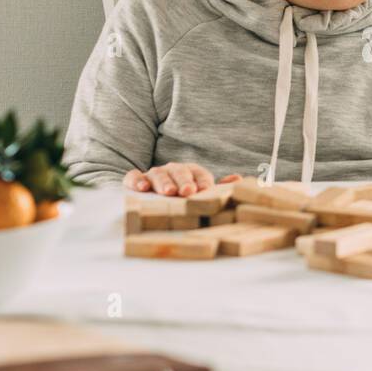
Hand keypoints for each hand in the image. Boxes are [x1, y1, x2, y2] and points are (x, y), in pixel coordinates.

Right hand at [123, 163, 240, 196]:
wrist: (150, 200)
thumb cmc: (181, 198)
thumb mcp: (199, 194)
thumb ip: (218, 188)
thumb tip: (237, 179)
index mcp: (190, 173)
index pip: (199, 173)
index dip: (203, 180)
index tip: (206, 189)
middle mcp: (172, 171)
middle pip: (179, 172)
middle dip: (184, 181)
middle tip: (188, 192)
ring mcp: (154, 175)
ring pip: (158, 174)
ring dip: (163, 182)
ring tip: (168, 192)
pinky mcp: (135, 181)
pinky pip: (134, 177)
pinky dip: (137, 181)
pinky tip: (142, 188)